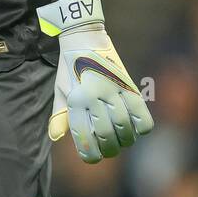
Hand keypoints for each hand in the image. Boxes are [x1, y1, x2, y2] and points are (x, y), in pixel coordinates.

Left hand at [37, 0, 152, 163]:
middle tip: (109, 151)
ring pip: (124, 126)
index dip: (89, 153)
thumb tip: (54, 138)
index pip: (84, 136)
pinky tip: (137, 129)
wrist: (84, 38)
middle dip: (109, 149)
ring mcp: (113, 89)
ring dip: (125, 140)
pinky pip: (141, 111)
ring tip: (122, 142)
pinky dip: (142, 125)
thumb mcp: (60, 91)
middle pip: (106, 134)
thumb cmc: (70, 69)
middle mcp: (94, 96)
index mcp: (76, 100)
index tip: (92, 158)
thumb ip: (60, 116)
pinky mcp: (128, 84)